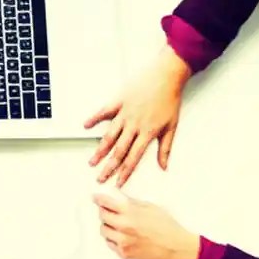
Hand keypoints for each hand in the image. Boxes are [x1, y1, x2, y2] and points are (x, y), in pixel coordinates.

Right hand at [86, 47, 192, 185]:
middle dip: (109, 167)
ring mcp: (125, 112)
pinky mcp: (119, 100)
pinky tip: (86, 126)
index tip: (118, 182)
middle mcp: (134, 125)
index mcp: (148, 132)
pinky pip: (104, 111)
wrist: (167, 76)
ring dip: (100, 150)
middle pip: (119, 151)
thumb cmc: (170, 99)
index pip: (134, 158)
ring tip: (92, 161)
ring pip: (109, 135)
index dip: (125, 172)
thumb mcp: (172, 126)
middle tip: (100, 178)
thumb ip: (165, 148)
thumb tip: (164, 166)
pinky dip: (94, 118)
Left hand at [95, 192, 199, 258]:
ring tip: (116, 224)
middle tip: (107, 211)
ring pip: (104, 230)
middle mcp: (124, 227)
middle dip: (103, 211)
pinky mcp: (124, 253)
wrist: (177, 248)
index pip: (106, 203)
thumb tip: (118, 197)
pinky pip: (110, 243)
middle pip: (102, 216)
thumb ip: (132, 203)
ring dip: (107, 226)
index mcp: (130, 212)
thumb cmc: (168, 227)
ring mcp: (123, 241)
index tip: (95, 198)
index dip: (98, 199)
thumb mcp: (151, 207)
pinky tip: (120, 235)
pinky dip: (112, 238)